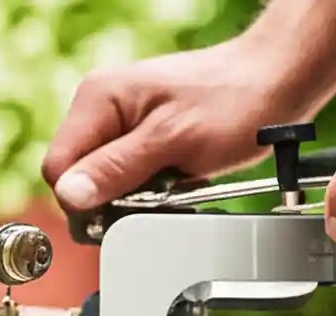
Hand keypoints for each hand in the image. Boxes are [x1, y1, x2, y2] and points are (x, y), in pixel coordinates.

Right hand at [42, 37, 312, 211]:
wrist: (277, 83)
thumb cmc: (235, 101)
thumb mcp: (173, 142)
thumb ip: (117, 169)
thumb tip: (70, 196)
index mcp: (98, 99)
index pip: (58, 169)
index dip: (84, 202)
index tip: (121, 213)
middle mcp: (101, 108)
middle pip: (78, 178)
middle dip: (113, 199)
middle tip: (159, 195)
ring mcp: (120, 123)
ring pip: (104, 182)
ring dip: (136, 196)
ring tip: (176, 181)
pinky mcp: (140, 138)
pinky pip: (128, 177)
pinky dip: (152, 189)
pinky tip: (178, 178)